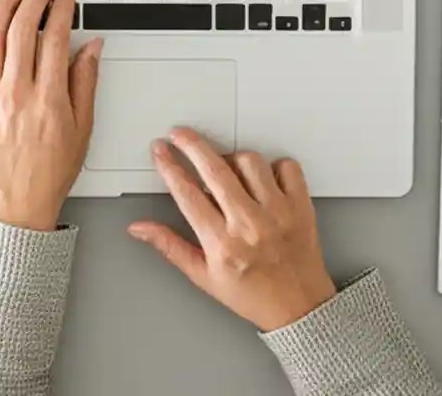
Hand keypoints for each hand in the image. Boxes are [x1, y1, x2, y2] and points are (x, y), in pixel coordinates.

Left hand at [0, 0, 102, 230]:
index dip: (63, 9)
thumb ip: (86, 83)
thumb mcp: (83, 129)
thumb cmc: (49, 172)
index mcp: (49, 99)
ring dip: (2, 4)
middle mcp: (16, 93)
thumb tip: (91, 47)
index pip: (55, 38)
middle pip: (23, 29)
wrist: (14, 205)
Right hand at [127, 128, 336, 331]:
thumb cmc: (252, 294)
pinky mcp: (301, 206)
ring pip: (250, 162)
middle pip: (214, 169)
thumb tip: (140, 228)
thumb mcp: (203, 276)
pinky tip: (263, 178)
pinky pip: (286, 166)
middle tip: (179, 134)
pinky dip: (273, 166)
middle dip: (191, 144)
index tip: (160, 150)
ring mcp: (278, 212)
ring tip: (227, 168)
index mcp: (222, 243)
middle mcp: (250, 224)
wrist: (299, 307)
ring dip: (233, 159)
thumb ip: (170, 246)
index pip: (187, 194)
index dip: (169, 166)